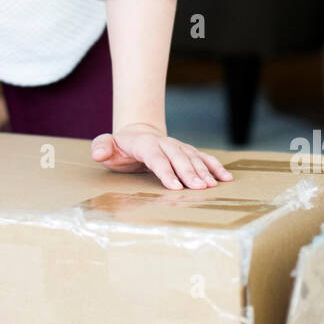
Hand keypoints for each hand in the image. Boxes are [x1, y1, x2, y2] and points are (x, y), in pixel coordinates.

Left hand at [90, 122, 232, 189]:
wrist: (137, 134)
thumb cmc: (121, 148)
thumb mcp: (107, 147)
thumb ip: (102, 148)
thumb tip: (98, 153)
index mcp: (144, 144)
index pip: (156, 157)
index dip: (166, 171)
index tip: (175, 186)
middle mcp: (165, 143)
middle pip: (178, 157)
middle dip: (189, 173)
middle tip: (199, 188)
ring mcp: (178, 146)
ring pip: (193, 157)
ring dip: (204, 172)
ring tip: (212, 186)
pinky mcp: (188, 151)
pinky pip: (204, 158)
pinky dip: (215, 167)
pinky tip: (226, 178)